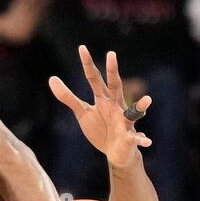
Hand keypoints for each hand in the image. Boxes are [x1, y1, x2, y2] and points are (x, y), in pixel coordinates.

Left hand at [49, 45, 152, 169]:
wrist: (116, 152)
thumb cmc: (100, 128)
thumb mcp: (82, 112)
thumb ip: (68, 97)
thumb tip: (52, 78)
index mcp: (103, 99)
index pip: (94, 78)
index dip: (88, 64)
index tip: (82, 48)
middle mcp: (116, 106)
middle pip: (114, 86)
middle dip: (112, 71)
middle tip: (111, 54)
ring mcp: (124, 121)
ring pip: (133, 112)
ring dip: (140, 107)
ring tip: (147, 100)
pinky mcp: (129, 138)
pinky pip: (136, 138)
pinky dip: (142, 139)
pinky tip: (146, 141)